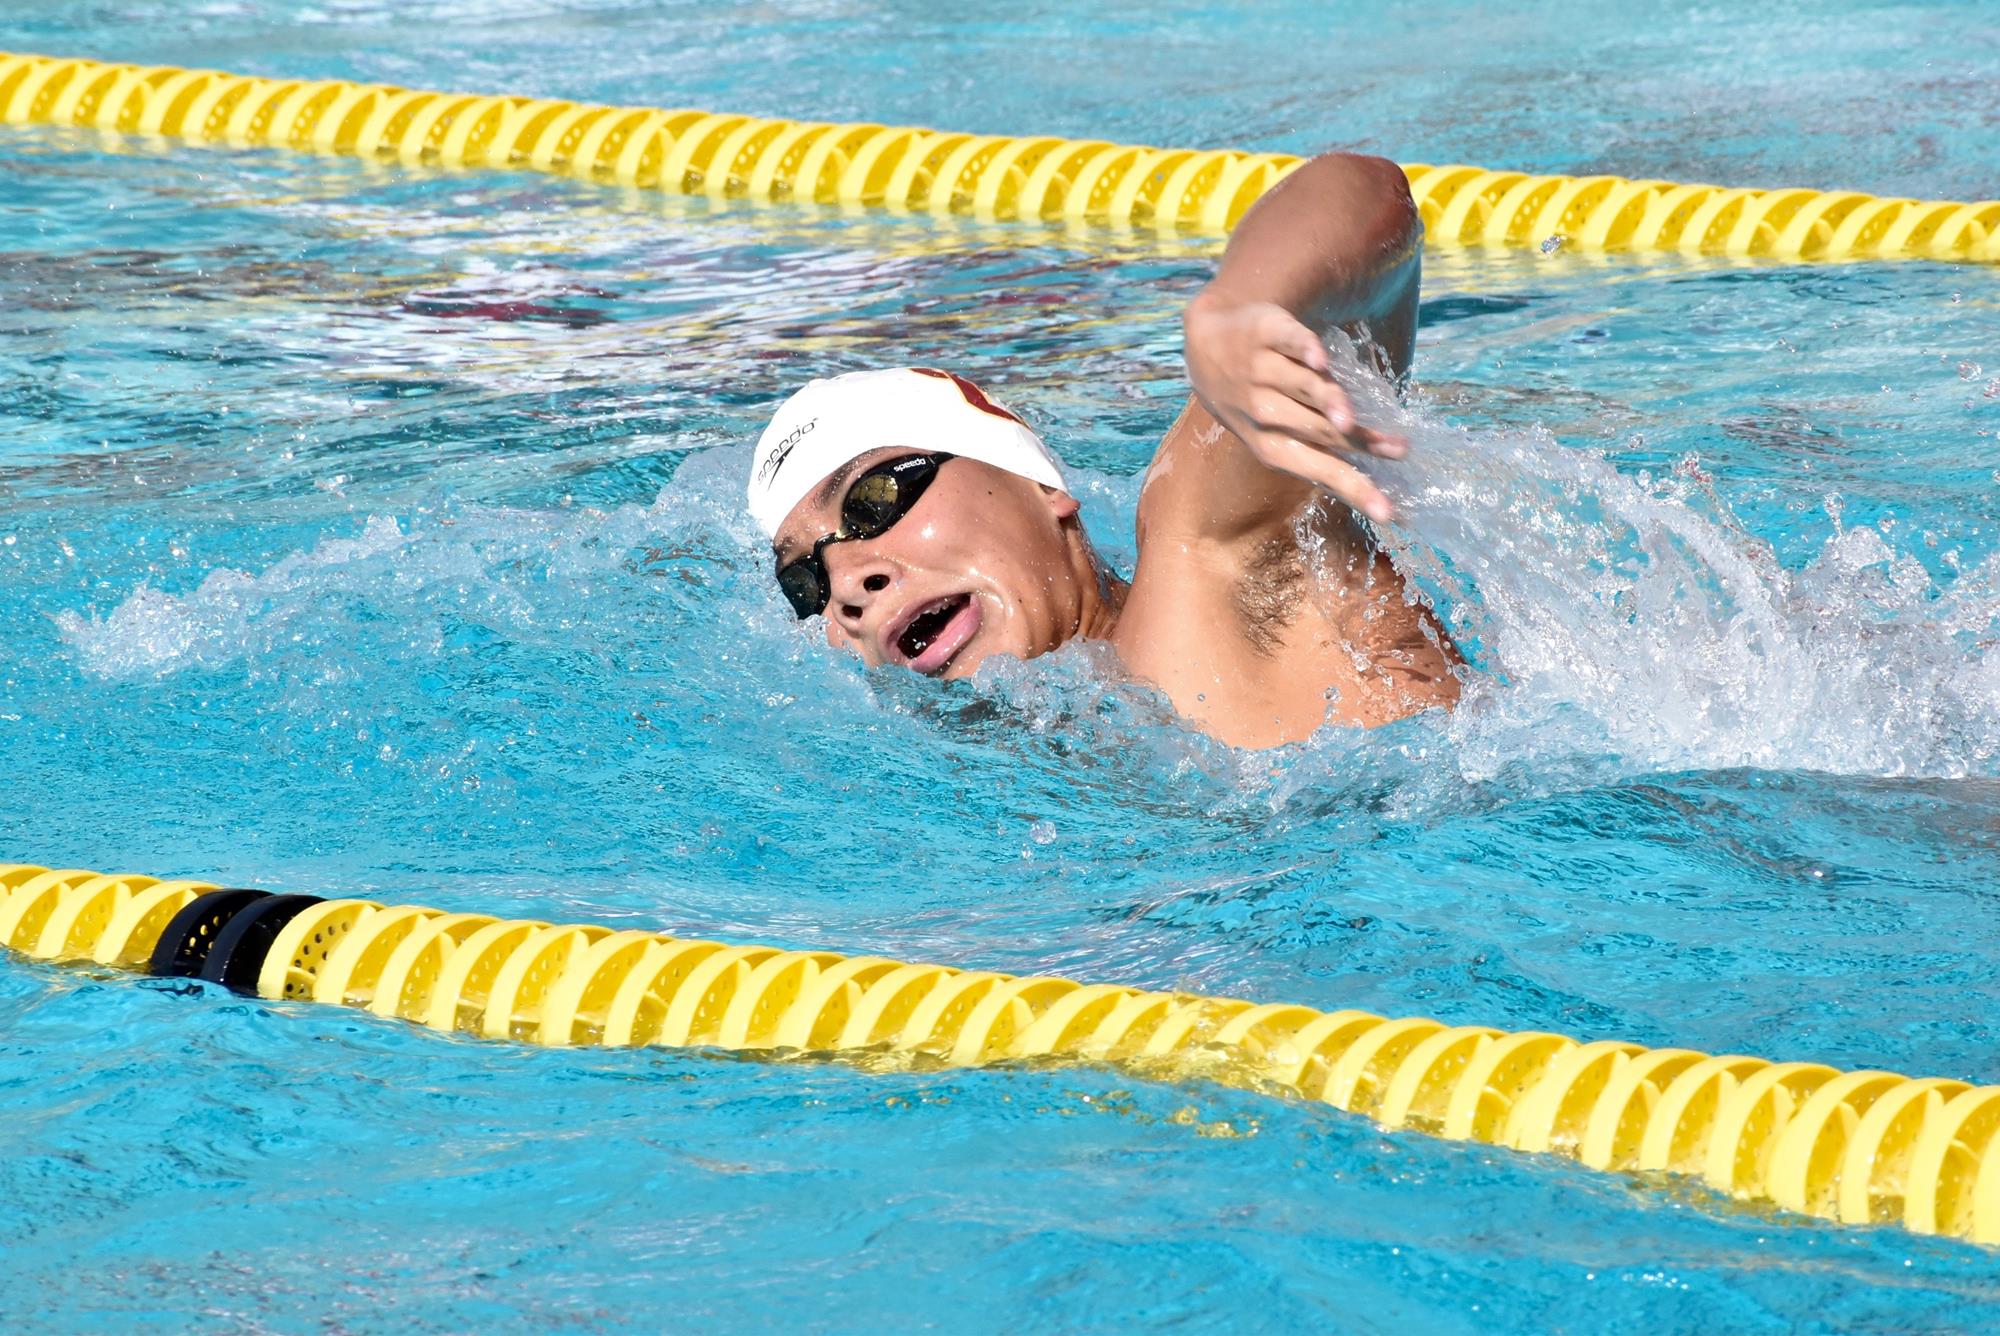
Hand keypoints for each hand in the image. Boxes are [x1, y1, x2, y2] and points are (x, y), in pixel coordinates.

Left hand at [1182, 292, 1406, 521]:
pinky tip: (1319, 360)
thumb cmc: (1257, 404)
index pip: (1319, 470)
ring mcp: (1263, 371)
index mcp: (1271, 446)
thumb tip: (1377, 494)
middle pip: (1318, 429)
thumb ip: (1322, 455)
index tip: (1386, 512)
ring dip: (1329, 402)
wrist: (1206, 349)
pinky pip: (1287, 342)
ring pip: (1303, 388)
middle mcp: (1264, 412)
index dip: (1353, 488)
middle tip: (1400, 450)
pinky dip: (1303, 350)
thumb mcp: (1278, 437)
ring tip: (1353, 418)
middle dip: (1358, 441)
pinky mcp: (1266, 333)